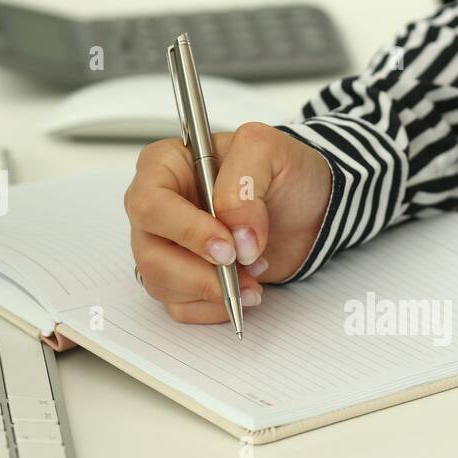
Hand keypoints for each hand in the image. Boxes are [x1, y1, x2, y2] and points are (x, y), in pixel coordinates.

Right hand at [124, 122, 332, 322]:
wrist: (308, 207)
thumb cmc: (283, 171)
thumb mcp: (270, 150)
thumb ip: (244, 183)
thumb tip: (236, 236)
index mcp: (165, 166)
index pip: (149, 205)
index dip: (186, 231)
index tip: (227, 247)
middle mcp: (157, 207)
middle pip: (150, 253)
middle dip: (200, 271)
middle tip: (244, 266)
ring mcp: (165, 245)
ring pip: (161, 284)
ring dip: (213, 290)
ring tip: (254, 275)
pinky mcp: (182, 277)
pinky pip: (180, 306)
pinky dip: (215, 306)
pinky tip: (244, 289)